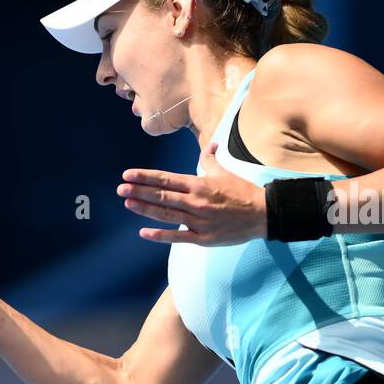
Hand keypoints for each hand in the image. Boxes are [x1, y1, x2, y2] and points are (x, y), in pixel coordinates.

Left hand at [118, 142, 267, 245]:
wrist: (263, 214)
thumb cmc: (242, 192)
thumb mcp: (224, 172)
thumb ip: (210, 159)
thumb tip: (210, 145)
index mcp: (199, 184)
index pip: (166, 179)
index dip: (145, 176)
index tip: (128, 174)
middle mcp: (196, 201)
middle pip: (162, 195)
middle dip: (139, 191)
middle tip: (120, 189)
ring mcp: (198, 220)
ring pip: (166, 214)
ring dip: (145, 209)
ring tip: (128, 203)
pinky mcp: (203, 238)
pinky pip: (178, 237)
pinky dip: (160, 235)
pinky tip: (144, 232)